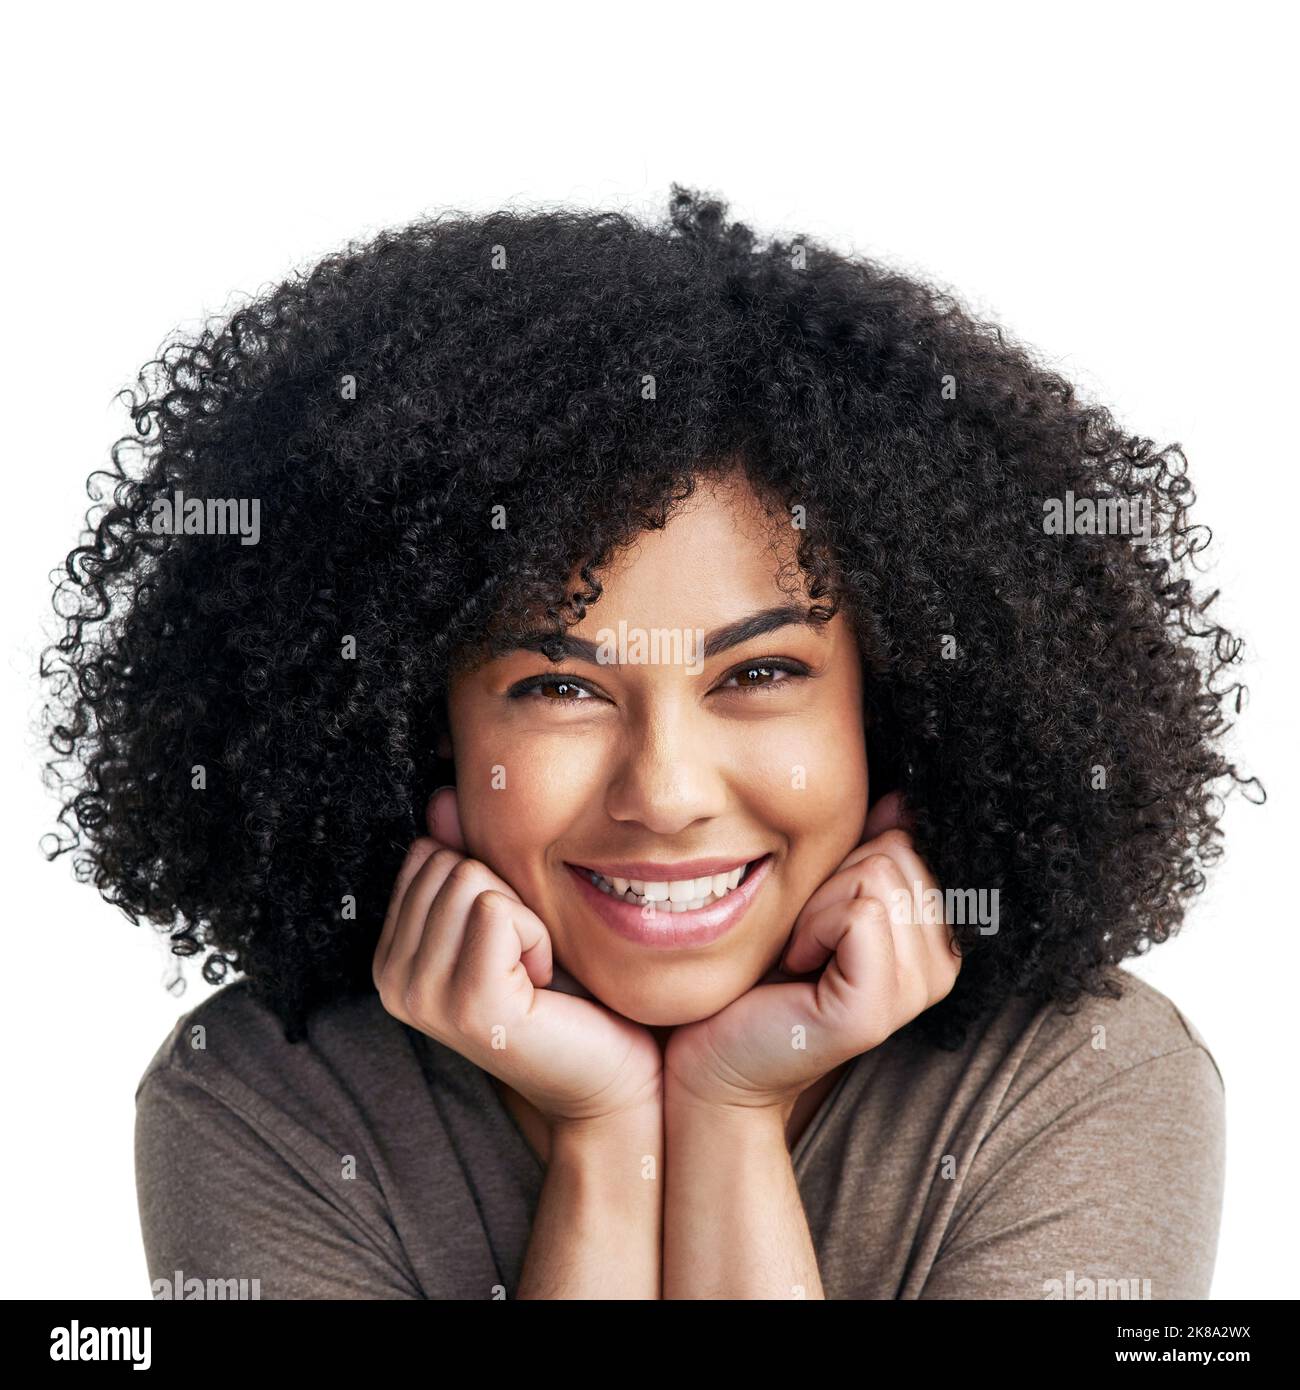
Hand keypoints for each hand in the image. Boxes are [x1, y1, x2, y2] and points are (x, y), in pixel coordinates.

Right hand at [373, 787, 662, 1126]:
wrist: (612, 1075)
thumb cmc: (569, 994)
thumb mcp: (513, 915)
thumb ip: (471, 858)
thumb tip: (440, 795)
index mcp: (392, 955)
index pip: (427, 853)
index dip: (486, 883)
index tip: (508, 942)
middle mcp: (390, 978)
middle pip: (448, 862)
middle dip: (505, 897)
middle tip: (526, 960)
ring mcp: (421, 997)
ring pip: (470, 879)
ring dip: (524, 917)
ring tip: (534, 974)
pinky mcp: (466, 1004)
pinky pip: (497, 910)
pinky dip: (536, 935)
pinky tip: (542, 984)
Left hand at [664, 790, 961, 1115]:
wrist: (715, 1051)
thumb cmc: (764, 969)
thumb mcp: (823, 895)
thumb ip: (868, 850)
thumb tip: (904, 798)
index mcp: (939, 935)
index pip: (915, 839)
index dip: (856, 857)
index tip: (825, 909)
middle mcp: (943, 965)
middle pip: (897, 852)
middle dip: (835, 878)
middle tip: (807, 932)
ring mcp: (915, 992)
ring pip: (878, 876)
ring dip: (819, 904)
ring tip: (801, 950)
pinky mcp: (876, 1009)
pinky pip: (862, 913)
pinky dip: (814, 925)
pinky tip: (797, 964)